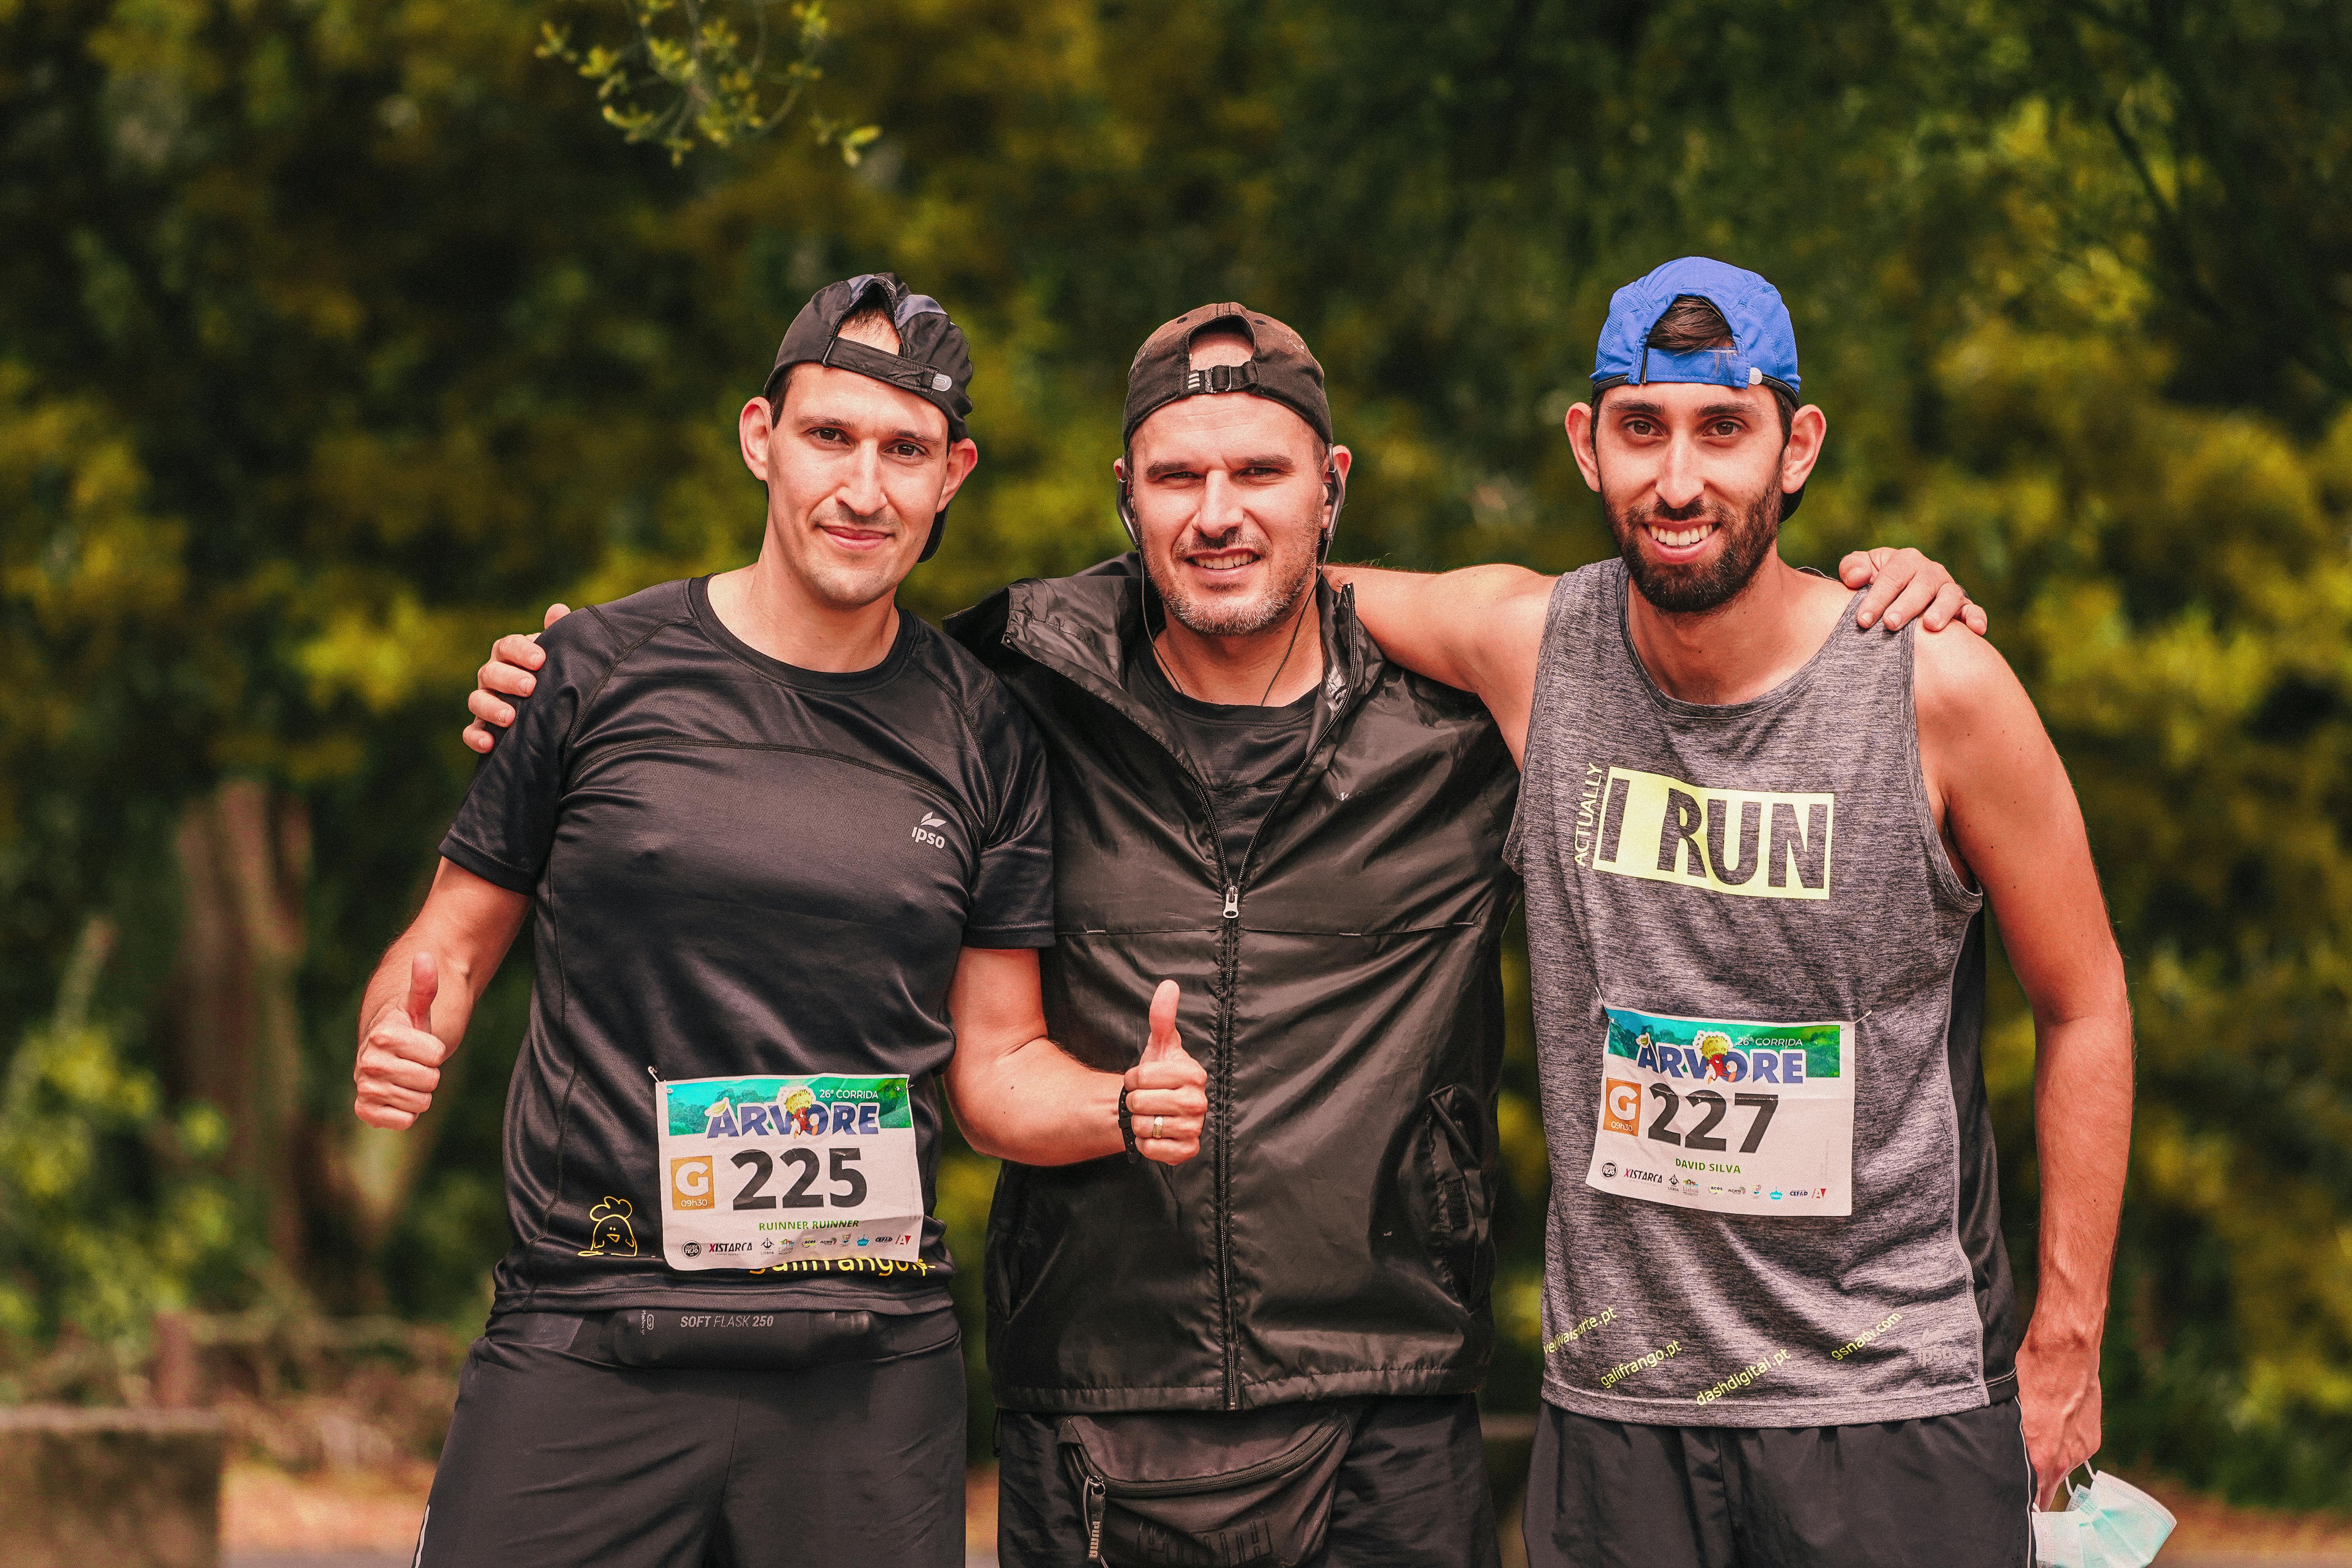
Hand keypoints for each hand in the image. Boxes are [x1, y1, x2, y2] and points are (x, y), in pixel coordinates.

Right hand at [354, 951, 450, 1129]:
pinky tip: (398, 1098)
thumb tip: (426, 957)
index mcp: (383, 1035)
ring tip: (407, 1078)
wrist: (385, 1054)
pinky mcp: (365, 1110)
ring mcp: (365, 1087)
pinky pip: (402, 1121)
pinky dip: (407, 1113)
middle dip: (430, 1072)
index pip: (436, 1054)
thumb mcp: (419, 1007)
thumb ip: (423, 985)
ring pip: (419, 1102)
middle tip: (415, 1063)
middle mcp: (368, 1061)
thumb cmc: (407, 1029)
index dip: (436, 1049)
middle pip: (430, 1080)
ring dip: (420, 1092)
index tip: (422, 1043)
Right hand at [462, 603, 571, 753]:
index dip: (521, 651)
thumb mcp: (560, 656)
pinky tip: (490, 744)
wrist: (556, 711)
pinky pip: (471, 731)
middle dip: (508, 679)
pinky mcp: (484, 728)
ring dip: (491, 708)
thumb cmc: (555, 674)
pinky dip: (476, 737)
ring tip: (510, 717)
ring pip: (477, 700)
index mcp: (510, 655)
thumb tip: (557, 609)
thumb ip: (558, 634)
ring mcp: (486, 701)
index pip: (508, 646)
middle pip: (490, 672)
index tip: (541, 659)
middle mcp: (493, 675)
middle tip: (530, 687)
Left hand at [1124, 980, 1208, 1165]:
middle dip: (1133, 1101)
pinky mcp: (1187, 1151)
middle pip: (1143, 1103)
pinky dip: (1145, 1144)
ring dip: (1137, 1122)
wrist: (1157, 1106)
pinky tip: (1150, 1134)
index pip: (1144, 1077)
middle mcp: (1199, 1102)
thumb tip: (1169, 986)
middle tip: (1141, 1098)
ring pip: (1147, 1127)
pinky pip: (1155, 1150)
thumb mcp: (1158, 1044)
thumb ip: (1162, 1017)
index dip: (1134, 1078)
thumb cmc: (1158, 1074)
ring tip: (1146, 1115)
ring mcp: (1195, 1128)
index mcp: (1194, 1074)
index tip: (1139, 1078)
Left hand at [1839, 547, 1988, 634]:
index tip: (1863, 620)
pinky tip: (1976, 630)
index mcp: (1906, 560)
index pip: (1891, 577)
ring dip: (1941, 610)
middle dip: (1905, 606)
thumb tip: (1855, 578)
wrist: (1896, 593)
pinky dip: (1976, 618)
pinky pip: (1973, 610)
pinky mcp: (1962, 606)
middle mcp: (1931, 572)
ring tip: (1930, 626)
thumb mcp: (1861, 569)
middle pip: (1921, 587)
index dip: (1876, 598)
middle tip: (1891, 624)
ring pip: (1950, 596)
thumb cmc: (1874, 581)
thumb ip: (1853, 567)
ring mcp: (1948, 589)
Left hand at [2016, 1335, 2101, 1508]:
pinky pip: (2074, 1450)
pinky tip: (2052, 1427)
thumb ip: (2007, 1440)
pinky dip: (2063, 1445)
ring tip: (2035, 1440)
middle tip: (2017, 1481)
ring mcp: (2080, 1450)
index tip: (2011, 1507)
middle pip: (2046, 1487)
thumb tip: (1994, 1455)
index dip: (2021, 1503)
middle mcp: (2063, 1461)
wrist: (2065, 1353)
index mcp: (2039, 1459)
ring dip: (2048, 1461)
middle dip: (2033, 1486)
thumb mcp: (2007, 1411)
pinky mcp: (2092, 1439)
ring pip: (2060, 1466)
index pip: (2032, 1499)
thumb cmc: (2029, 1377)